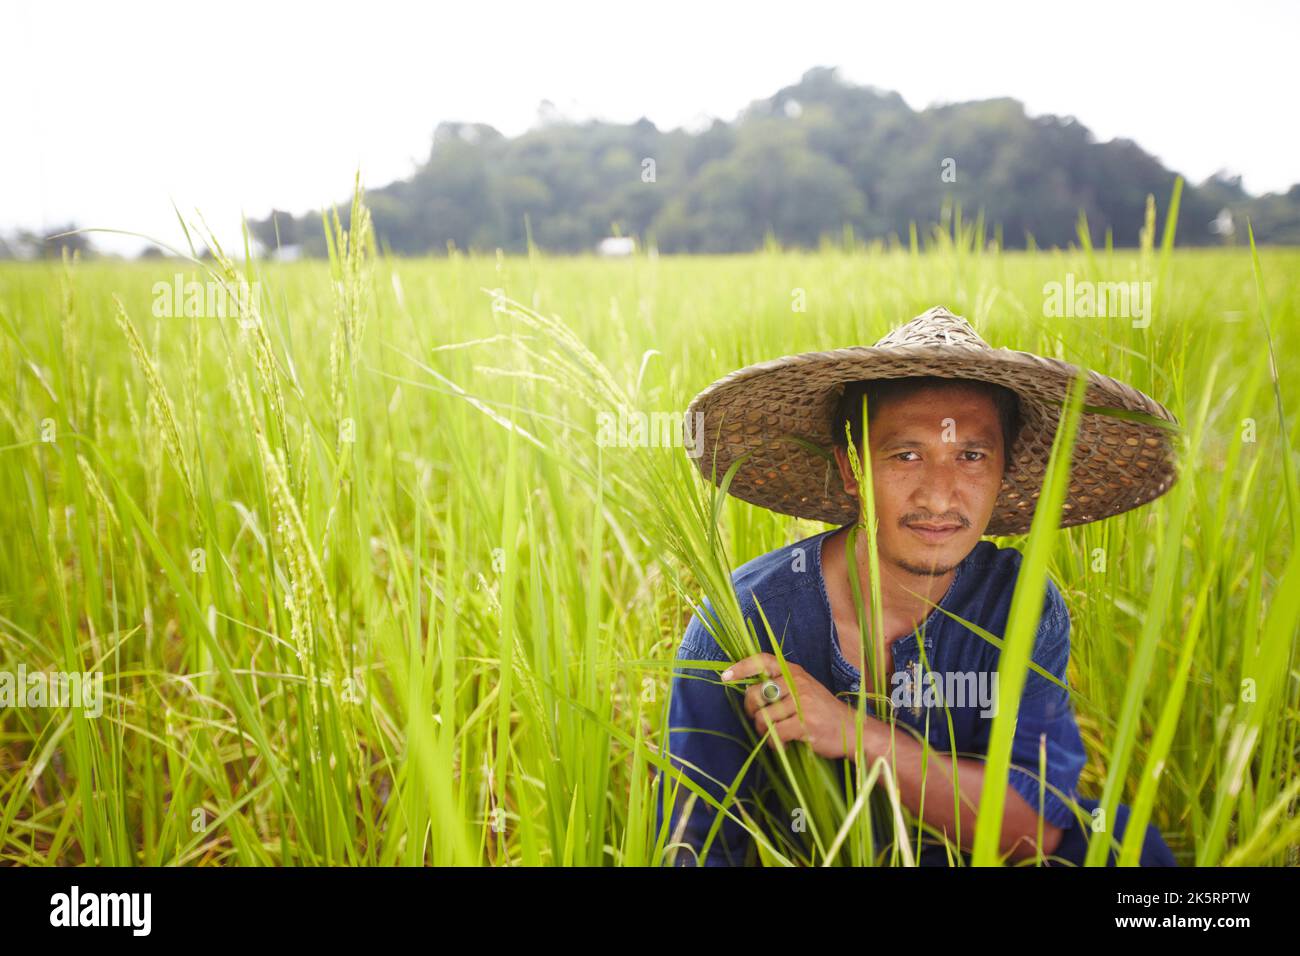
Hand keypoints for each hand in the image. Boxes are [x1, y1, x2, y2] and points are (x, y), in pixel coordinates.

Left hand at [721, 653, 870, 759]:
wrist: (853, 730)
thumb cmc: (823, 712)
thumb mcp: (805, 689)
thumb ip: (782, 686)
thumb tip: (749, 692)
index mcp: (795, 671)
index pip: (763, 661)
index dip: (741, 667)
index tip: (725, 676)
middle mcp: (797, 683)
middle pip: (755, 693)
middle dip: (751, 711)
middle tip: (758, 720)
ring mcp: (802, 703)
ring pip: (762, 717)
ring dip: (763, 731)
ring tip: (774, 735)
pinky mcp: (805, 724)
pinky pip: (774, 734)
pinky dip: (774, 743)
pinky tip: (783, 744)